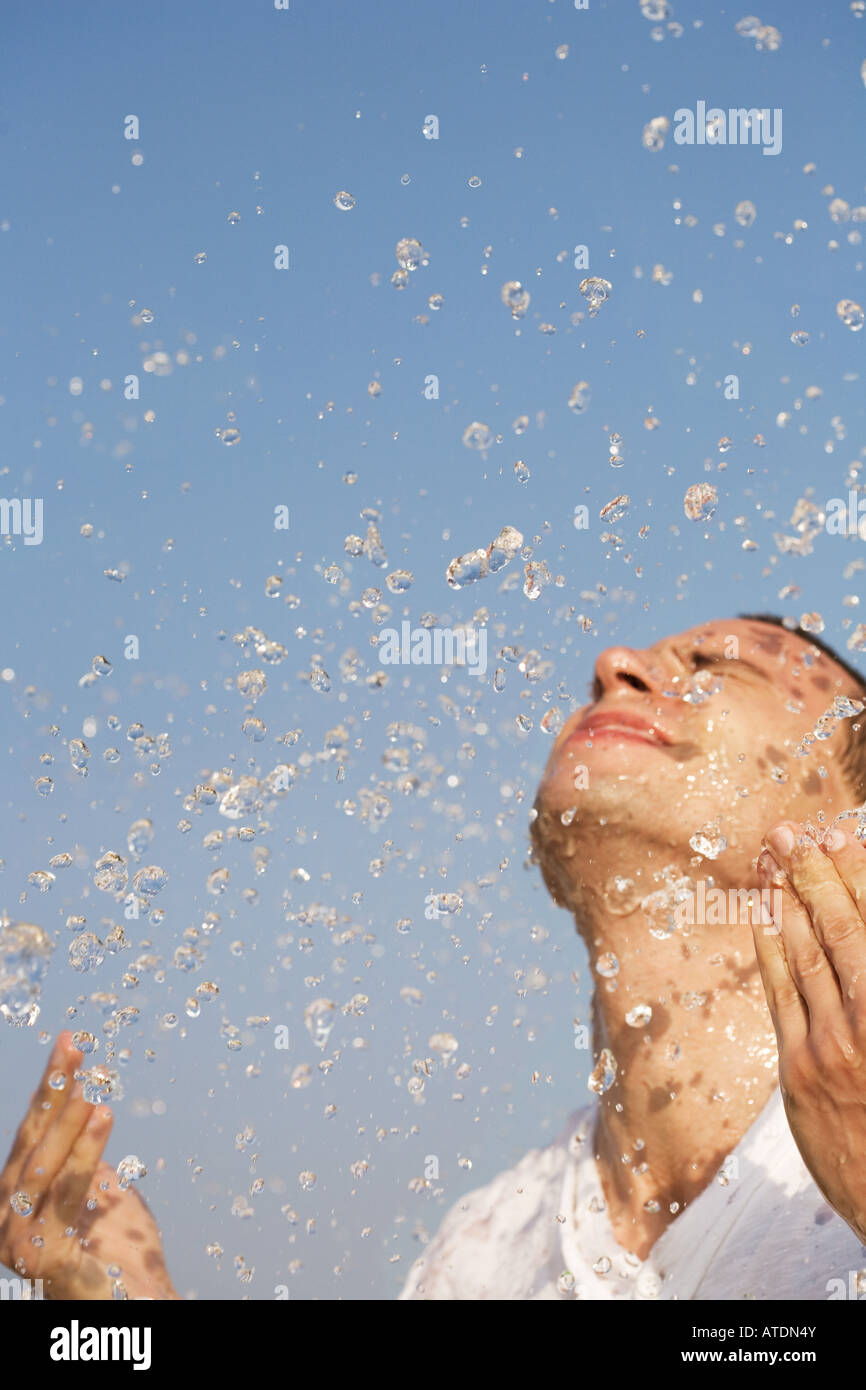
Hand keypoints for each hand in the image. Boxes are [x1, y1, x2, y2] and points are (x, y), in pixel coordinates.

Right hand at [0, 1031, 178, 1299]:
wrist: (139, 1312)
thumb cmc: (123, 1260)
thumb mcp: (105, 1194)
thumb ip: (89, 1160)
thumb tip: (88, 1110)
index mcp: (20, 1202)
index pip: (32, 1134)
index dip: (49, 1088)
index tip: (69, 1042)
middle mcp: (8, 1222)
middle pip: (28, 1144)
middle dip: (51, 1092)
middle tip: (74, 1047)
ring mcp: (19, 1243)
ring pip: (38, 1170)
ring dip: (66, 1125)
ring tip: (93, 1089)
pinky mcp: (42, 1259)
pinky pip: (61, 1200)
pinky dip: (81, 1156)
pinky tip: (102, 1121)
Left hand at [753, 819, 865, 1243]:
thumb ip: (863, 975)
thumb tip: (854, 944)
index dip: (857, 875)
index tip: (839, 836)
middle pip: (842, 928)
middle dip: (815, 874)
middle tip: (793, 832)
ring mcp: (836, 1045)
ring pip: (806, 954)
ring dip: (788, 901)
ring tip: (774, 859)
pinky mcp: (801, 1071)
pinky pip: (782, 993)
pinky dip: (772, 948)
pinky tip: (764, 917)